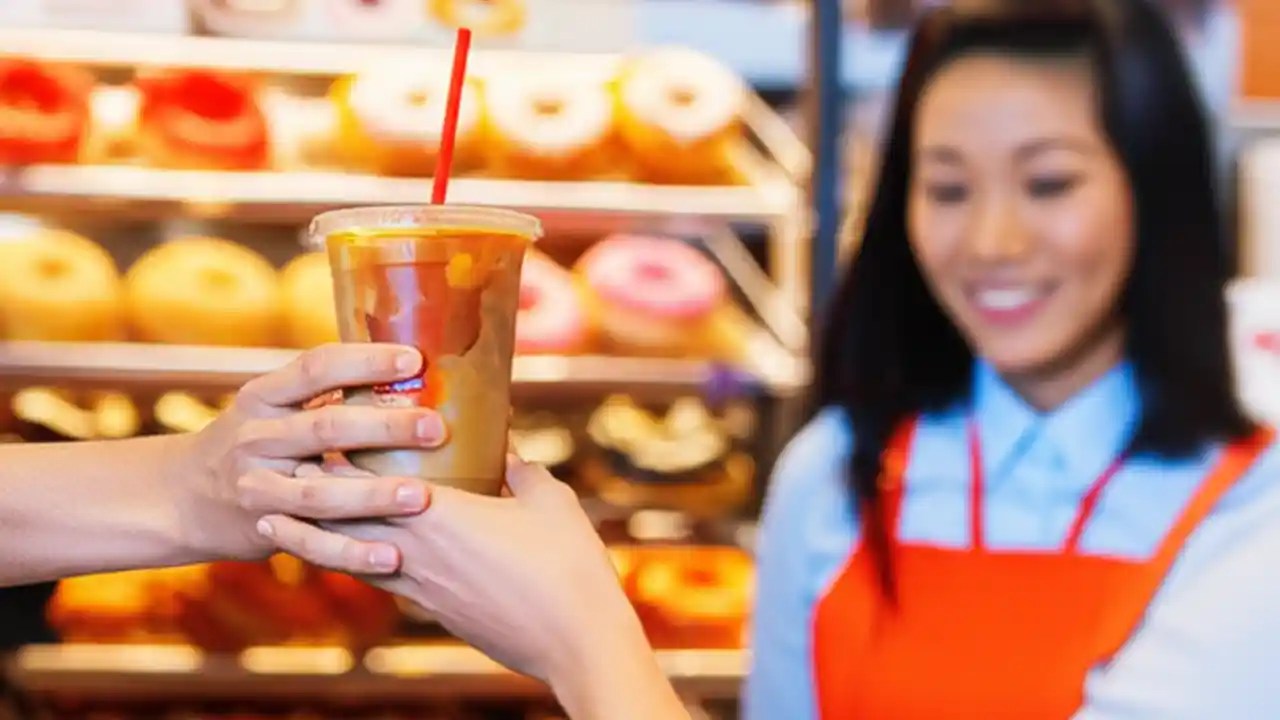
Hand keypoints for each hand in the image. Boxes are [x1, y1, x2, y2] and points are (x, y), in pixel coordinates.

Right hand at [174, 343, 447, 573]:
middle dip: (385, 426)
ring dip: (373, 494)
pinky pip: (313, 544)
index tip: (413, 358)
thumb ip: (324, 392)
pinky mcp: (264, 530)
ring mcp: (257, 487)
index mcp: (264, 395)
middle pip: (326, 428)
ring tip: (422, 495)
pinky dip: (352, 554)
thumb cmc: (253, 439)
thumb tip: (405, 365)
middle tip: (436, 427)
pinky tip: (392, 556)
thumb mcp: (272, 405)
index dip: (365, 361)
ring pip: (319, 492)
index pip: (317, 368)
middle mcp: (257, 437)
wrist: (180, 496)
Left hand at [259, 457, 689, 719]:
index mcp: (438, 515)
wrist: (576, 644)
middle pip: (338, 524)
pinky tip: (362, 557)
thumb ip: (521, 470)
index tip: (313, 430)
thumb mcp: (550, 502)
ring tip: (285, 520)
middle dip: (303, 498)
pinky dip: (359, 564)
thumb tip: (506, 447)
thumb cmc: (569, 567)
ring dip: (315, 538)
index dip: (332, 455)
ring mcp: (421, 591)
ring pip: (349, 560)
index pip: (363, 481)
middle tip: (278, 472)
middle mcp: (415, 553)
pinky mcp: (435, 615)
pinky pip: (383, 583)